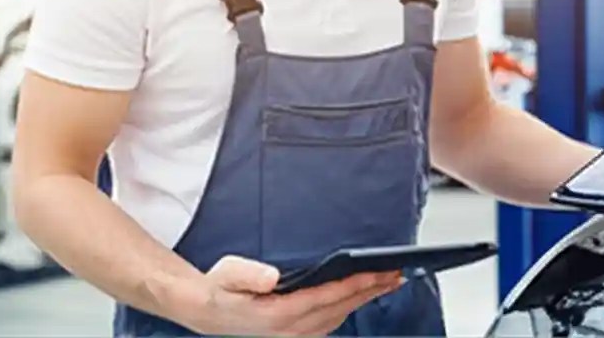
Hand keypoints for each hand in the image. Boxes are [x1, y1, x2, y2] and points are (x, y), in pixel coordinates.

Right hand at [177, 255, 402, 336]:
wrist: (206, 311)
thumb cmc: (220, 287)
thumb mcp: (228, 273)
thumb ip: (249, 274)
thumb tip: (272, 277)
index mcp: (278, 313)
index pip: (328, 297)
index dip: (356, 284)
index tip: (380, 272)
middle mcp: (290, 329)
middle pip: (341, 308)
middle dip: (371, 290)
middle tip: (397, 275)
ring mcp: (294, 335)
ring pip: (339, 317)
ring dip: (364, 300)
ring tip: (387, 284)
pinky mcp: (294, 334)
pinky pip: (329, 324)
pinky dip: (349, 309)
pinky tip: (360, 298)